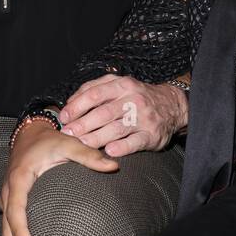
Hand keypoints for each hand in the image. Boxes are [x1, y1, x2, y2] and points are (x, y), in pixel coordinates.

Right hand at [1, 120, 118, 235]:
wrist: (30, 134)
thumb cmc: (50, 141)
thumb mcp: (68, 143)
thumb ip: (89, 155)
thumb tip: (113, 166)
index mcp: (20, 179)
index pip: (16, 209)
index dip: (21, 232)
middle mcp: (9, 193)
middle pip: (7, 230)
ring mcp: (8, 201)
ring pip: (6, 234)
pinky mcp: (11, 207)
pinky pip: (10, 231)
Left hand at [58, 75, 187, 155]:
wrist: (171, 106)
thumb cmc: (136, 96)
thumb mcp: (118, 84)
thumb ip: (94, 89)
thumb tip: (70, 102)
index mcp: (122, 85)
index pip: (94, 94)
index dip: (77, 106)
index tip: (64, 117)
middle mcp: (133, 100)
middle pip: (103, 113)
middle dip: (82, 124)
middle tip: (68, 133)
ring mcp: (143, 118)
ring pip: (116, 128)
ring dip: (95, 138)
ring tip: (81, 144)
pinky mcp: (151, 135)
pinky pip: (134, 142)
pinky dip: (121, 147)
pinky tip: (108, 151)